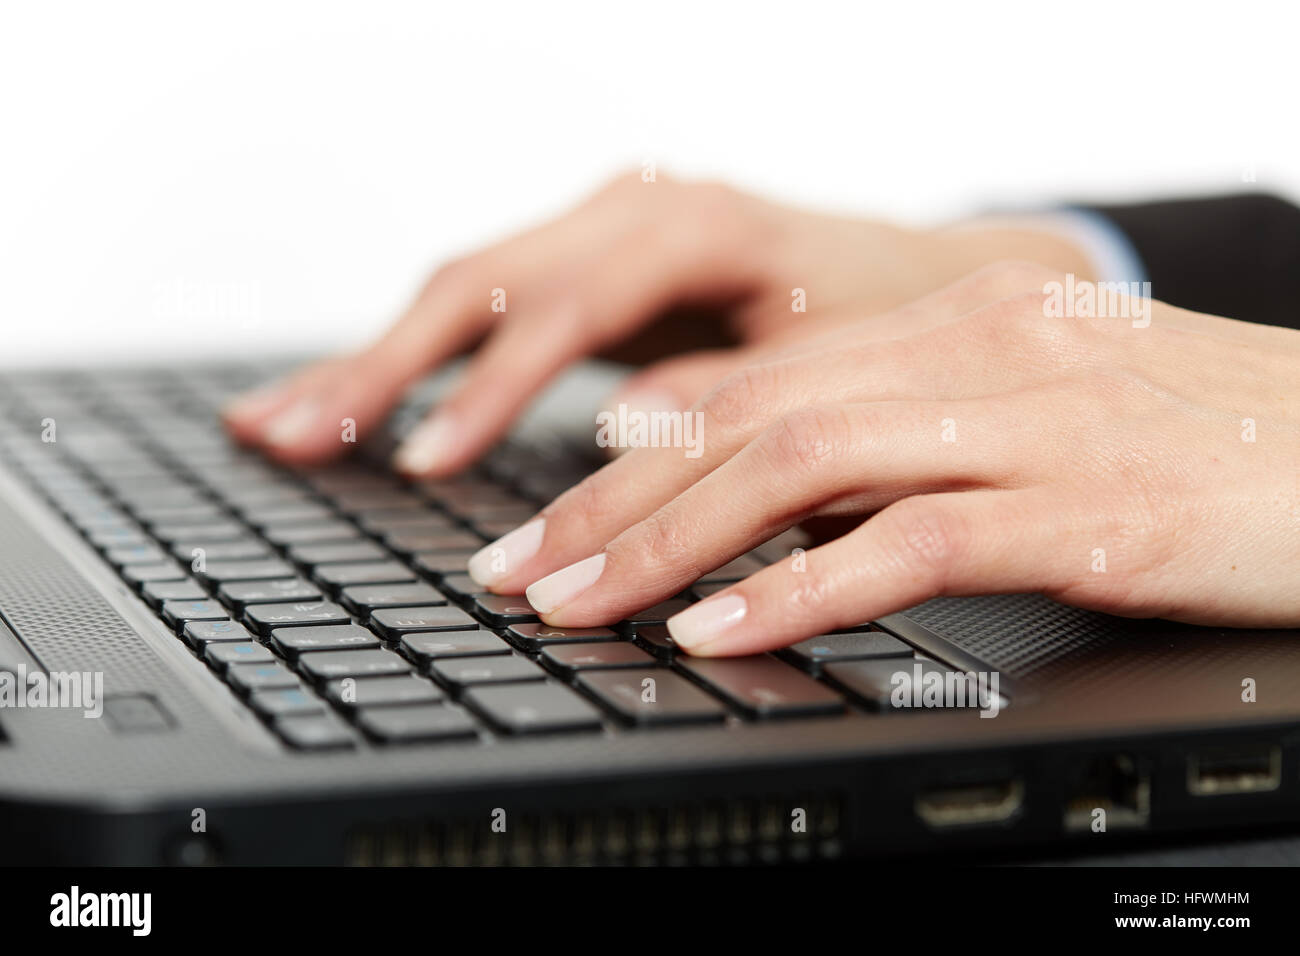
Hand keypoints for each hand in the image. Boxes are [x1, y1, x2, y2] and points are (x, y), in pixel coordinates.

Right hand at [221, 173, 1094, 473]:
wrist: (903, 270)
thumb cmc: (879, 316)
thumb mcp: (823, 357)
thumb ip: (722, 392)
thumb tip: (617, 441)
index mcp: (687, 222)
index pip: (561, 305)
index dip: (490, 388)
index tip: (425, 463)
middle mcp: (626, 209)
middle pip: (476, 283)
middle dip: (379, 366)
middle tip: (289, 437)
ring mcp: (594, 231)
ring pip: (457, 291)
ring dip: (366, 360)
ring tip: (271, 424)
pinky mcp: (578, 267)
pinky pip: (477, 309)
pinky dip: (408, 358)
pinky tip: (345, 393)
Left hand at [465, 262, 1299, 654]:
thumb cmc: (1196, 444)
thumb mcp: (1028, 408)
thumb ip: (898, 433)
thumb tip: (769, 486)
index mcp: (951, 328)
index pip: (750, 384)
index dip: (630, 456)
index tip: (546, 517)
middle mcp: (972, 356)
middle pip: (744, 423)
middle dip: (610, 504)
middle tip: (517, 570)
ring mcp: (1026, 425)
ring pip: (797, 469)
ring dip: (667, 544)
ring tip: (577, 606)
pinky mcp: (1080, 508)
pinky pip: (906, 544)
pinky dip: (797, 591)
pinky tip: (718, 633)